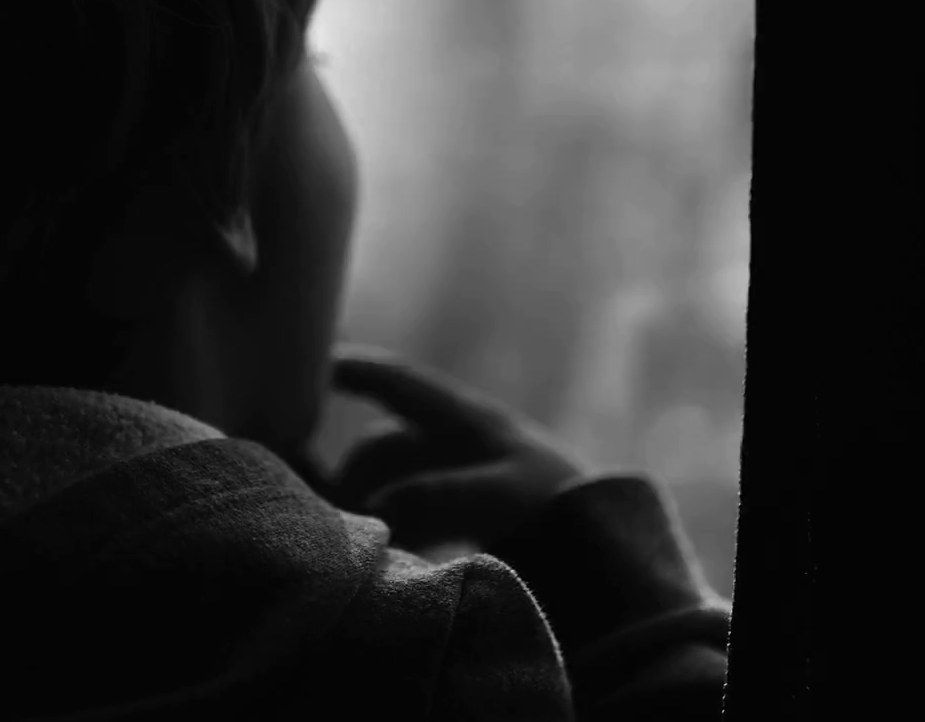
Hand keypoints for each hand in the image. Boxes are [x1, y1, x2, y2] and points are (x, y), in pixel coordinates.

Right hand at [328, 345, 592, 554]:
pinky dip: (394, 529)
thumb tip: (378, 508)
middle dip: (352, 473)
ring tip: (362, 538)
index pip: (400, 383)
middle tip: (330, 510)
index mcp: (470, 421)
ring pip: (395, 483)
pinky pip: (413, 515)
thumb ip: (437, 495)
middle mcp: (463, 444)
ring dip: (372, 506)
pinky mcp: (468, 517)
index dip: (354, 369)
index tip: (311, 366)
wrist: (613, 557)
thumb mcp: (502, 495)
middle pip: (387, 447)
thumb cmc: (561, 511)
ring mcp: (466, 479)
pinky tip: (392, 553)